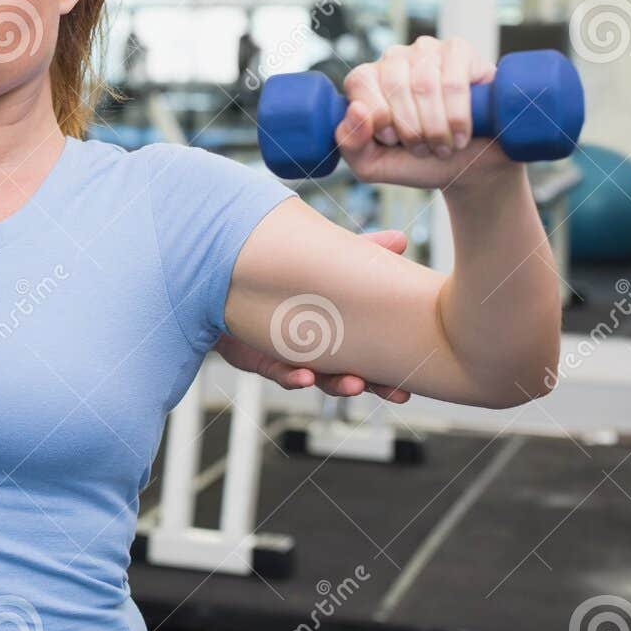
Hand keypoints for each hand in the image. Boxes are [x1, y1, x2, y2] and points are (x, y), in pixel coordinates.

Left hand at [214, 229, 412, 403]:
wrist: (222, 280)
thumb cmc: (281, 276)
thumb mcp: (325, 263)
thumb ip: (361, 251)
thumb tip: (400, 238)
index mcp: (335, 333)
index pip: (367, 359)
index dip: (388, 375)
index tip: (408, 387)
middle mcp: (312, 351)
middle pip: (345, 376)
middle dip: (371, 385)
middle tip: (396, 392)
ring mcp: (285, 356)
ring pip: (315, 379)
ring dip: (334, 383)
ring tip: (354, 384)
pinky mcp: (256, 357)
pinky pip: (274, 371)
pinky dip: (290, 376)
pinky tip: (305, 376)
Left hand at [336, 36, 513, 190]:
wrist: (467, 162)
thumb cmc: (418, 160)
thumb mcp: (374, 163)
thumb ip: (351, 144)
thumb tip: (354, 110)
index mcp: (367, 79)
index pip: (360, 83)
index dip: (377, 116)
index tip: (393, 141)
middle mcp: (394, 58)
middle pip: (395, 84)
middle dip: (410, 128)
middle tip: (422, 149)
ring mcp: (427, 50)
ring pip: (425, 84)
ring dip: (435, 126)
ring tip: (442, 146)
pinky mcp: (459, 51)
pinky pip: (454, 81)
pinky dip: (457, 115)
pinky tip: (461, 134)